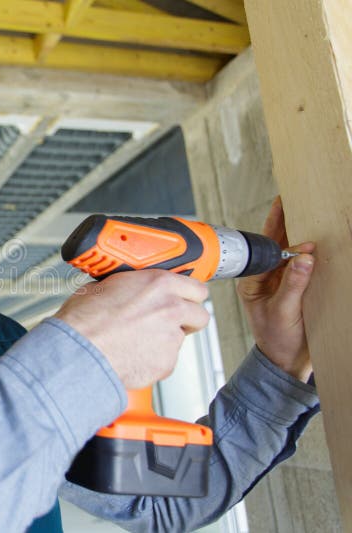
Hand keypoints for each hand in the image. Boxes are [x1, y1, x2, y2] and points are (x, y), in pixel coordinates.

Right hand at [55, 270, 209, 388]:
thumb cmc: (84, 321)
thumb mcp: (104, 287)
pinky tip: (133, 355)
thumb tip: (127, 289)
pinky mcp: (166, 363)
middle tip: (169, 321)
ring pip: (181, 339)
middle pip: (200, 315)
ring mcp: (171, 338)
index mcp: (159, 284)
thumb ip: (128, 287)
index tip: (184, 298)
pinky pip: (167, 360)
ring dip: (166, 340)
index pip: (197, 287)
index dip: (189, 294)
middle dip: (187, 319)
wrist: (79, 352)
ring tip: (139, 341)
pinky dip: (154, 359)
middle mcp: (171, 309)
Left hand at [237, 197, 314, 381]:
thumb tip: (303, 257)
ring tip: (310, 215)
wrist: (288, 362)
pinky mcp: (298, 287)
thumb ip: (293, 285)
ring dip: (302, 238)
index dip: (275, 226)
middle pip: (277, 245)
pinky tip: (320, 244)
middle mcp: (266, 277)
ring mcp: (282, 281)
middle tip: (297, 201)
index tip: (282, 205)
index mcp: (253, 281)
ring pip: (293, 253)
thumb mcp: (284, 312)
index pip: (263, 248)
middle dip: (287, 224)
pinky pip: (306, 267)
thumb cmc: (277, 340)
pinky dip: (313, 256)